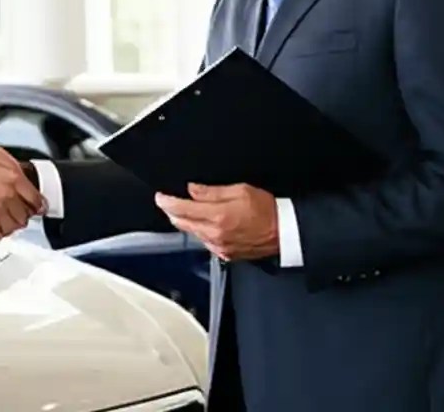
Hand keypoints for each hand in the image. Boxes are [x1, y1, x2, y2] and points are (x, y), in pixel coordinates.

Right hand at [0, 145, 42, 238]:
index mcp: (14, 178)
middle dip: (20, 215)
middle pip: (25, 216)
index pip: (37, 200)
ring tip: (1, 218)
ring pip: (14, 227)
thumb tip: (8, 169)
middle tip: (12, 211)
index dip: (35, 204)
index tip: (33, 206)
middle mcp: (9, 196)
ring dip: (9, 224)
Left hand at [154, 183, 278, 260]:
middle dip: (172, 212)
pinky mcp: (225, 254)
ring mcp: (219, 246)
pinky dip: (199, 232)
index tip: (160, 197)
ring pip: (192, 233)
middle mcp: (215, 234)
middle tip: (167, 202)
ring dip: (185, 222)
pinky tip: (203, 224)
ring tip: (185, 210)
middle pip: (182, 224)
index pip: (182, 209)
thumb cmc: (267, 210)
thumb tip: (192, 190)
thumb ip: (212, 191)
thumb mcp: (240, 190)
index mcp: (218, 216)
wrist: (284, 232)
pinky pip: (204, 242)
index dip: (167, 202)